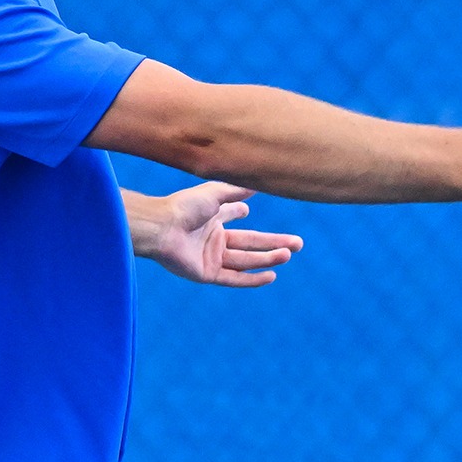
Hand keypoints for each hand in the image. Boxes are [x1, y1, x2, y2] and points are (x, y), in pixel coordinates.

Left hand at [133, 182, 303, 286]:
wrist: (162, 228)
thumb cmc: (184, 206)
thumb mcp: (215, 193)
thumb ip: (236, 190)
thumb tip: (257, 183)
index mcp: (211, 218)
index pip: (231, 216)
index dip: (239, 212)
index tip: (247, 209)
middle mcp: (212, 238)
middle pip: (249, 243)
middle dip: (274, 243)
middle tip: (299, 244)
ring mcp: (211, 257)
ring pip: (246, 260)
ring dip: (268, 259)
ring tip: (289, 255)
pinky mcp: (207, 273)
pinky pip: (234, 278)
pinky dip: (252, 278)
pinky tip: (271, 276)